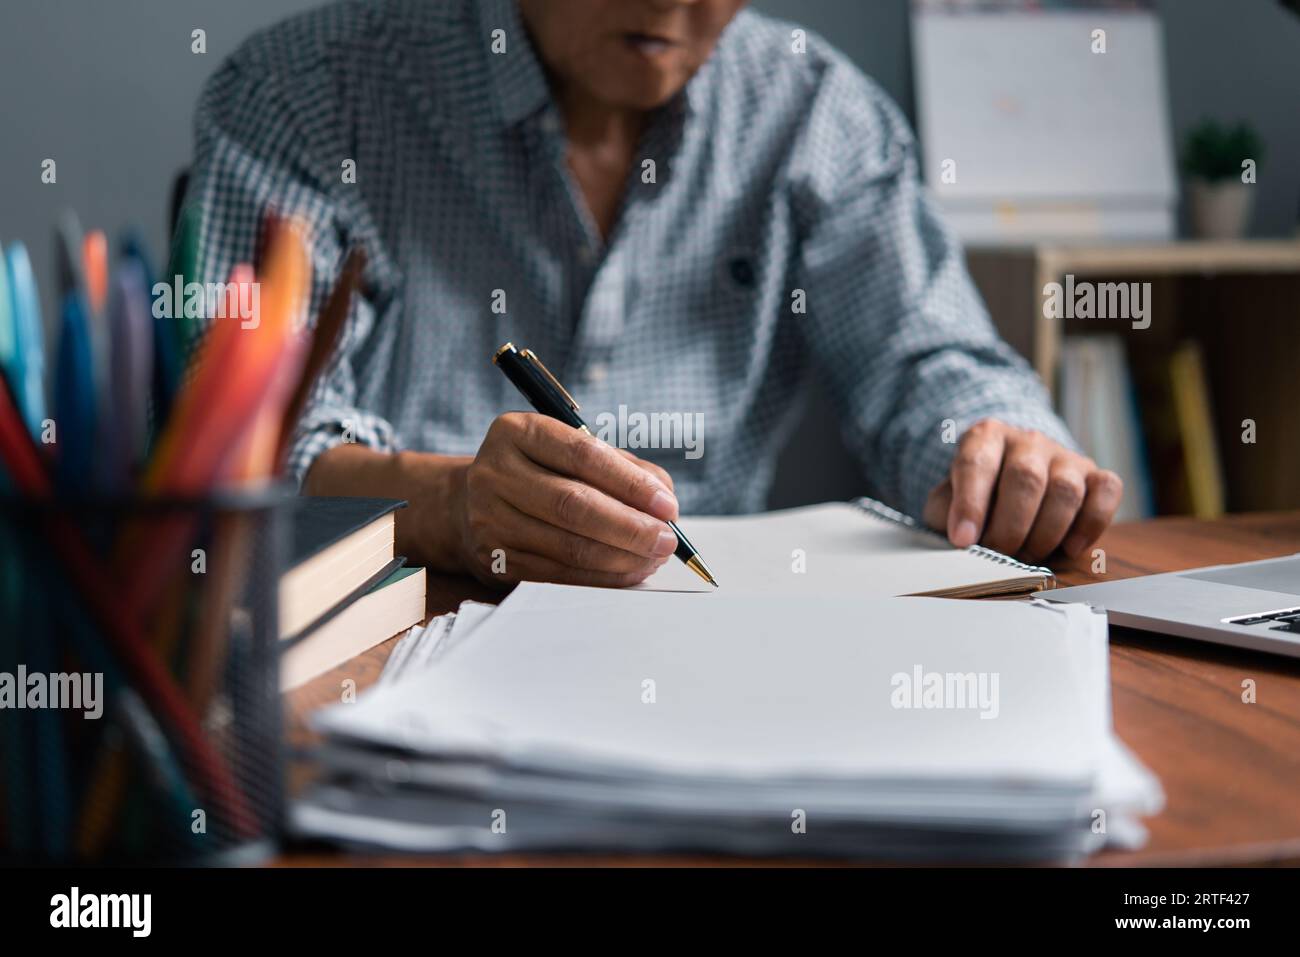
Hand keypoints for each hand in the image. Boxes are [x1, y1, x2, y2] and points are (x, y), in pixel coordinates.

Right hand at [452, 412, 680, 586]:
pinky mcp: (493, 559)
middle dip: (630, 527)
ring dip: (621, 557)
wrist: (468, 505)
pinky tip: (628, 572)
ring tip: (654, 558)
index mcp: (518, 432)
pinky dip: (600, 578)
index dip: (631, 483)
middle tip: (667, 540)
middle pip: (573, 505)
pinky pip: (557, 575)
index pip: (583, 455)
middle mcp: (496, 472)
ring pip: (567, 545)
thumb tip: (664, 499)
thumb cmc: (539, 473)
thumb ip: (621, 466)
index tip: (667, 505)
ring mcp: (489, 518)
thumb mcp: (570, 451)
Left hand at [922, 419, 1122, 562]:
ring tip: (1027, 555)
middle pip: (1026, 478)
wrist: (1012, 478)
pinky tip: (1069, 548)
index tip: (963, 540)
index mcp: (985, 437)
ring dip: (1045, 534)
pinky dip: (1090, 525)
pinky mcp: (1096, 474)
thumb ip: (946, 513)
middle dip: (1010, 527)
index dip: (970, 505)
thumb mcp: (948, 499)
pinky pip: (1107, 492)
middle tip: (999, 553)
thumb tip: (960, 536)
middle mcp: (1028, 440)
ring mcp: (1065, 455)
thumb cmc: (977, 494)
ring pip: (1066, 491)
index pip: (976, 464)